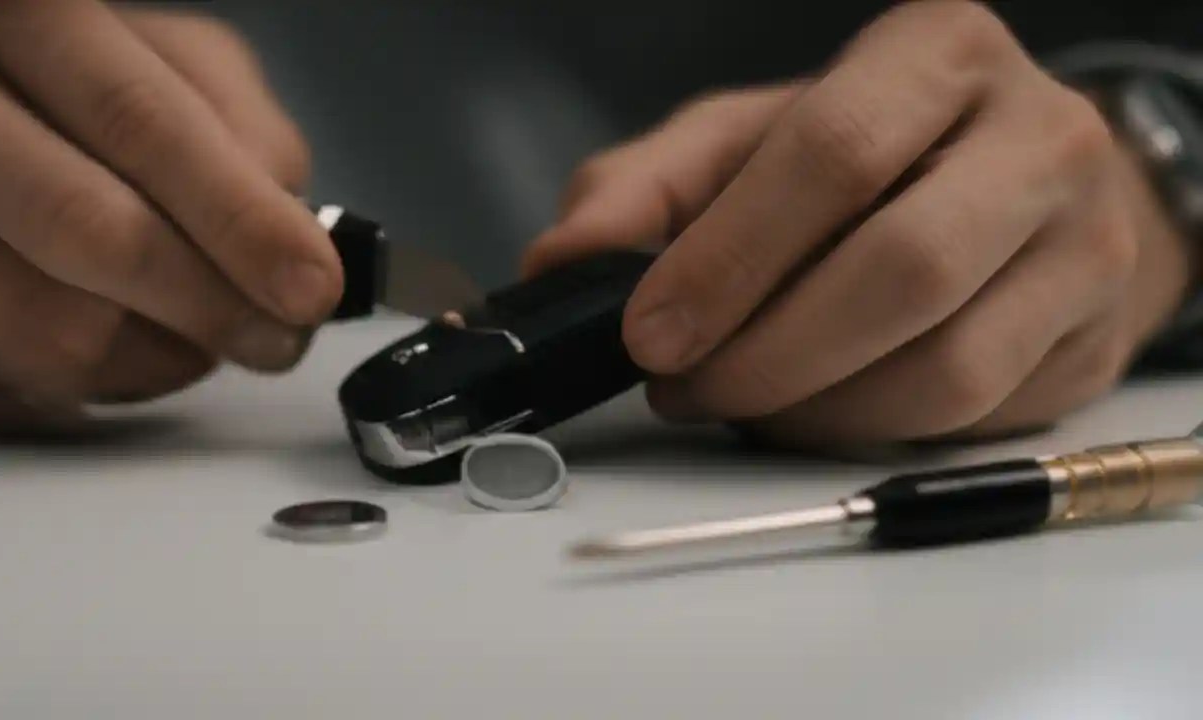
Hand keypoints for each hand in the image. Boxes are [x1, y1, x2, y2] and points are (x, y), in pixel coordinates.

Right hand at [0, 2, 338, 433]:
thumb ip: (243, 132)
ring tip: (192, 337)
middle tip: (274, 338)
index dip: (240, 220)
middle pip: (84, 232)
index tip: (311, 287)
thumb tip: (293, 239)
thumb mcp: (171, 59)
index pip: (142, 126)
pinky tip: (113, 343)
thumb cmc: (70, 75)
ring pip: (34, 327)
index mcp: (25, 11)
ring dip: (150, 359)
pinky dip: (78, 384)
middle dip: (209, 306)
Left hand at [525, 0, 1194, 445]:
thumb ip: (648, 188)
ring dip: (809, 410)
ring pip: (940, 367)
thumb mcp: (749, 141)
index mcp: (939, 55)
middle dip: (765, 353)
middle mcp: (1035, 136)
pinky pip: (967, 420)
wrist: (1025, 187)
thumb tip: (560, 263)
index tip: (650, 332)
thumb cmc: (877, 158)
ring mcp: (1083, 244)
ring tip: (739, 400)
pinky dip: (864, 432)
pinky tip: (813, 409)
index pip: (833, 153)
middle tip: (685, 385)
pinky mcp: (1091, 341)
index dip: (728, 258)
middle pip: (899, 268)